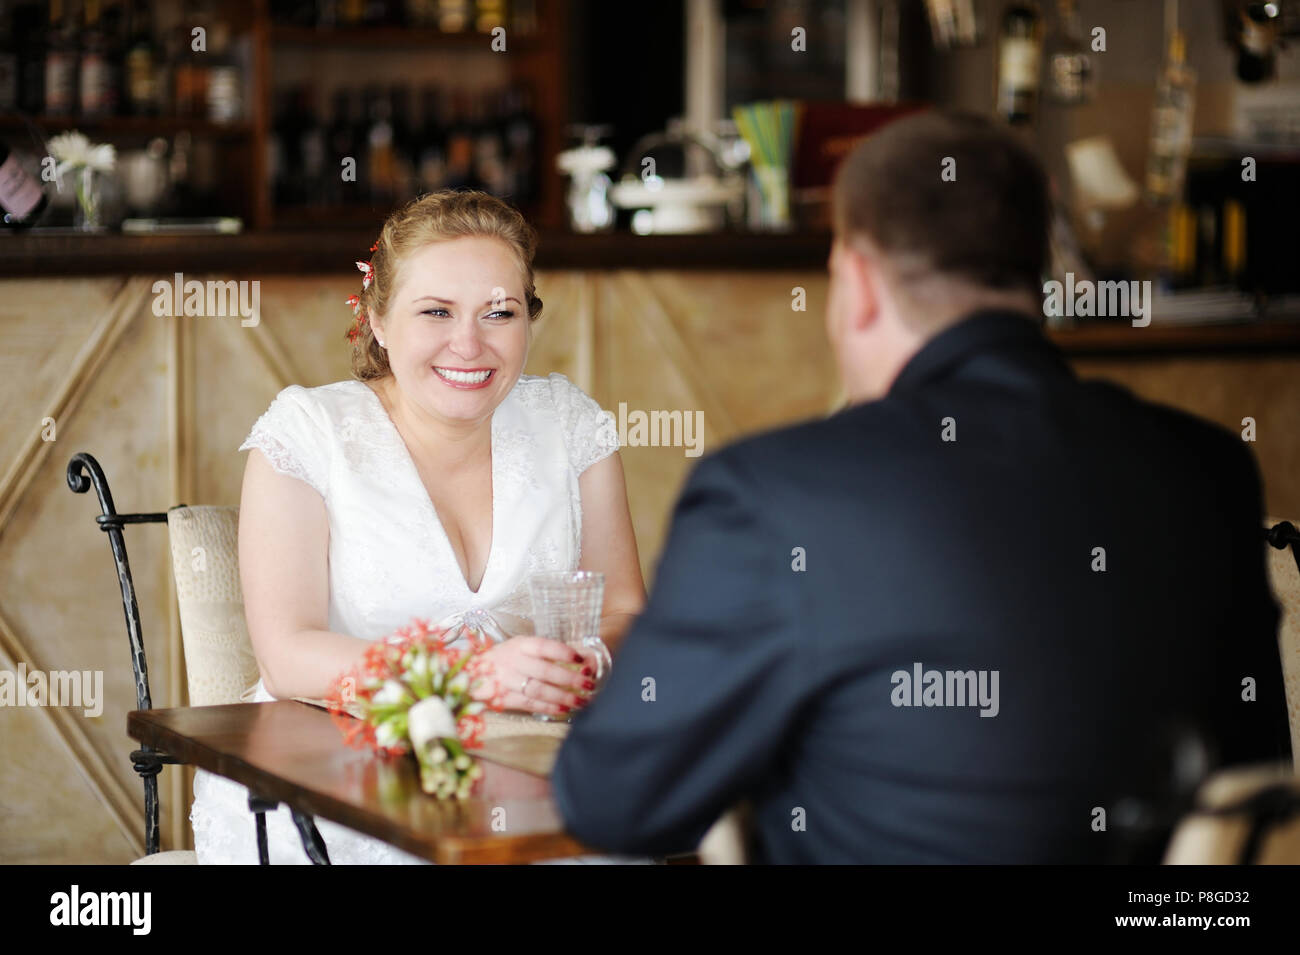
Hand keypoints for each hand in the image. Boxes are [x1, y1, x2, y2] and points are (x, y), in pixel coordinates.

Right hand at [471, 636, 596, 716]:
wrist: (471, 673)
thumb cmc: (504, 658)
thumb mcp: (520, 648)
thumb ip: (544, 653)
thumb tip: (579, 661)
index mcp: (519, 645)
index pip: (544, 646)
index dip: (564, 653)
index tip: (581, 660)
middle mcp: (513, 661)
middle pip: (544, 671)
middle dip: (570, 679)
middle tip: (588, 684)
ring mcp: (507, 681)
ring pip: (539, 690)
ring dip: (563, 697)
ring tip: (581, 700)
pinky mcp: (504, 698)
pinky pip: (530, 704)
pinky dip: (548, 707)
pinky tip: (563, 710)